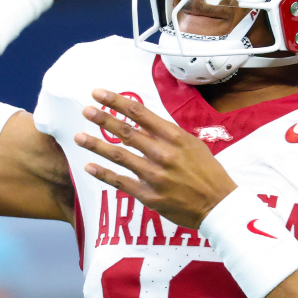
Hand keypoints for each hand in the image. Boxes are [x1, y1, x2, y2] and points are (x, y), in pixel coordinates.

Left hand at [74, 89, 236, 228]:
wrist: (218, 204)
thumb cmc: (207, 172)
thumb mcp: (193, 144)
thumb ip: (168, 134)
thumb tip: (144, 121)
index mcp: (175, 137)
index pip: (140, 113)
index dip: (117, 101)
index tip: (99, 93)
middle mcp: (163, 153)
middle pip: (126, 132)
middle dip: (103, 119)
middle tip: (86, 110)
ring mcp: (155, 175)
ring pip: (119, 155)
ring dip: (96, 145)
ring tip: (79, 136)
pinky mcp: (149, 195)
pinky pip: (121, 182)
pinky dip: (103, 174)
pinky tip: (89, 166)